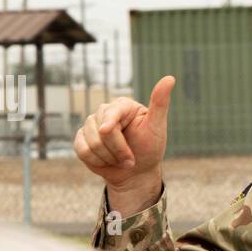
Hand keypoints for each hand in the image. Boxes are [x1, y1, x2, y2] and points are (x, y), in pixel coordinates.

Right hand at [75, 75, 173, 212]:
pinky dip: (96, 161)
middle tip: (130, 159)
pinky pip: (81, 150)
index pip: (110, 113)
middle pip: (101, 131)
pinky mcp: (82, 139)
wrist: (137, 172)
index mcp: (123, 105)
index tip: (107, 132)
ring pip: (91, 143)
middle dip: (117, 150)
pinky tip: (106, 162)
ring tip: (120, 160)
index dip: (109, 125)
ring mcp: (92, 125)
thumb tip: (170, 78)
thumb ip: (160, 103)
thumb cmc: (149, 148)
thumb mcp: (157, 127)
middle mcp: (105, 112)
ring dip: (108, 158)